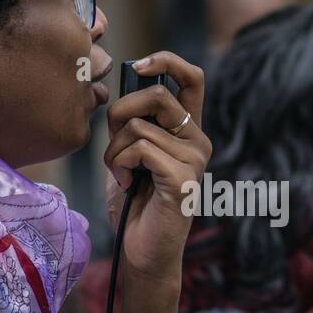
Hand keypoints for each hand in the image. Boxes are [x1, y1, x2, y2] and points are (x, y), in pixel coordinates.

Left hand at [101, 52, 210, 283]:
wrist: (141, 251)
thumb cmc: (134, 203)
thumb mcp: (128, 152)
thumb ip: (131, 122)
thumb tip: (123, 85)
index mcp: (188, 130)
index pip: (192, 78)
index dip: (166, 61)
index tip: (137, 65)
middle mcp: (198, 141)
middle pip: (158, 95)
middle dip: (121, 114)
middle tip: (113, 144)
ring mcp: (195, 160)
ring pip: (139, 127)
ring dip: (114, 151)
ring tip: (122, 175)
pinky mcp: (183, 179)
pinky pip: (139, 149)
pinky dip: (120, 165)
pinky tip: (128, 185)